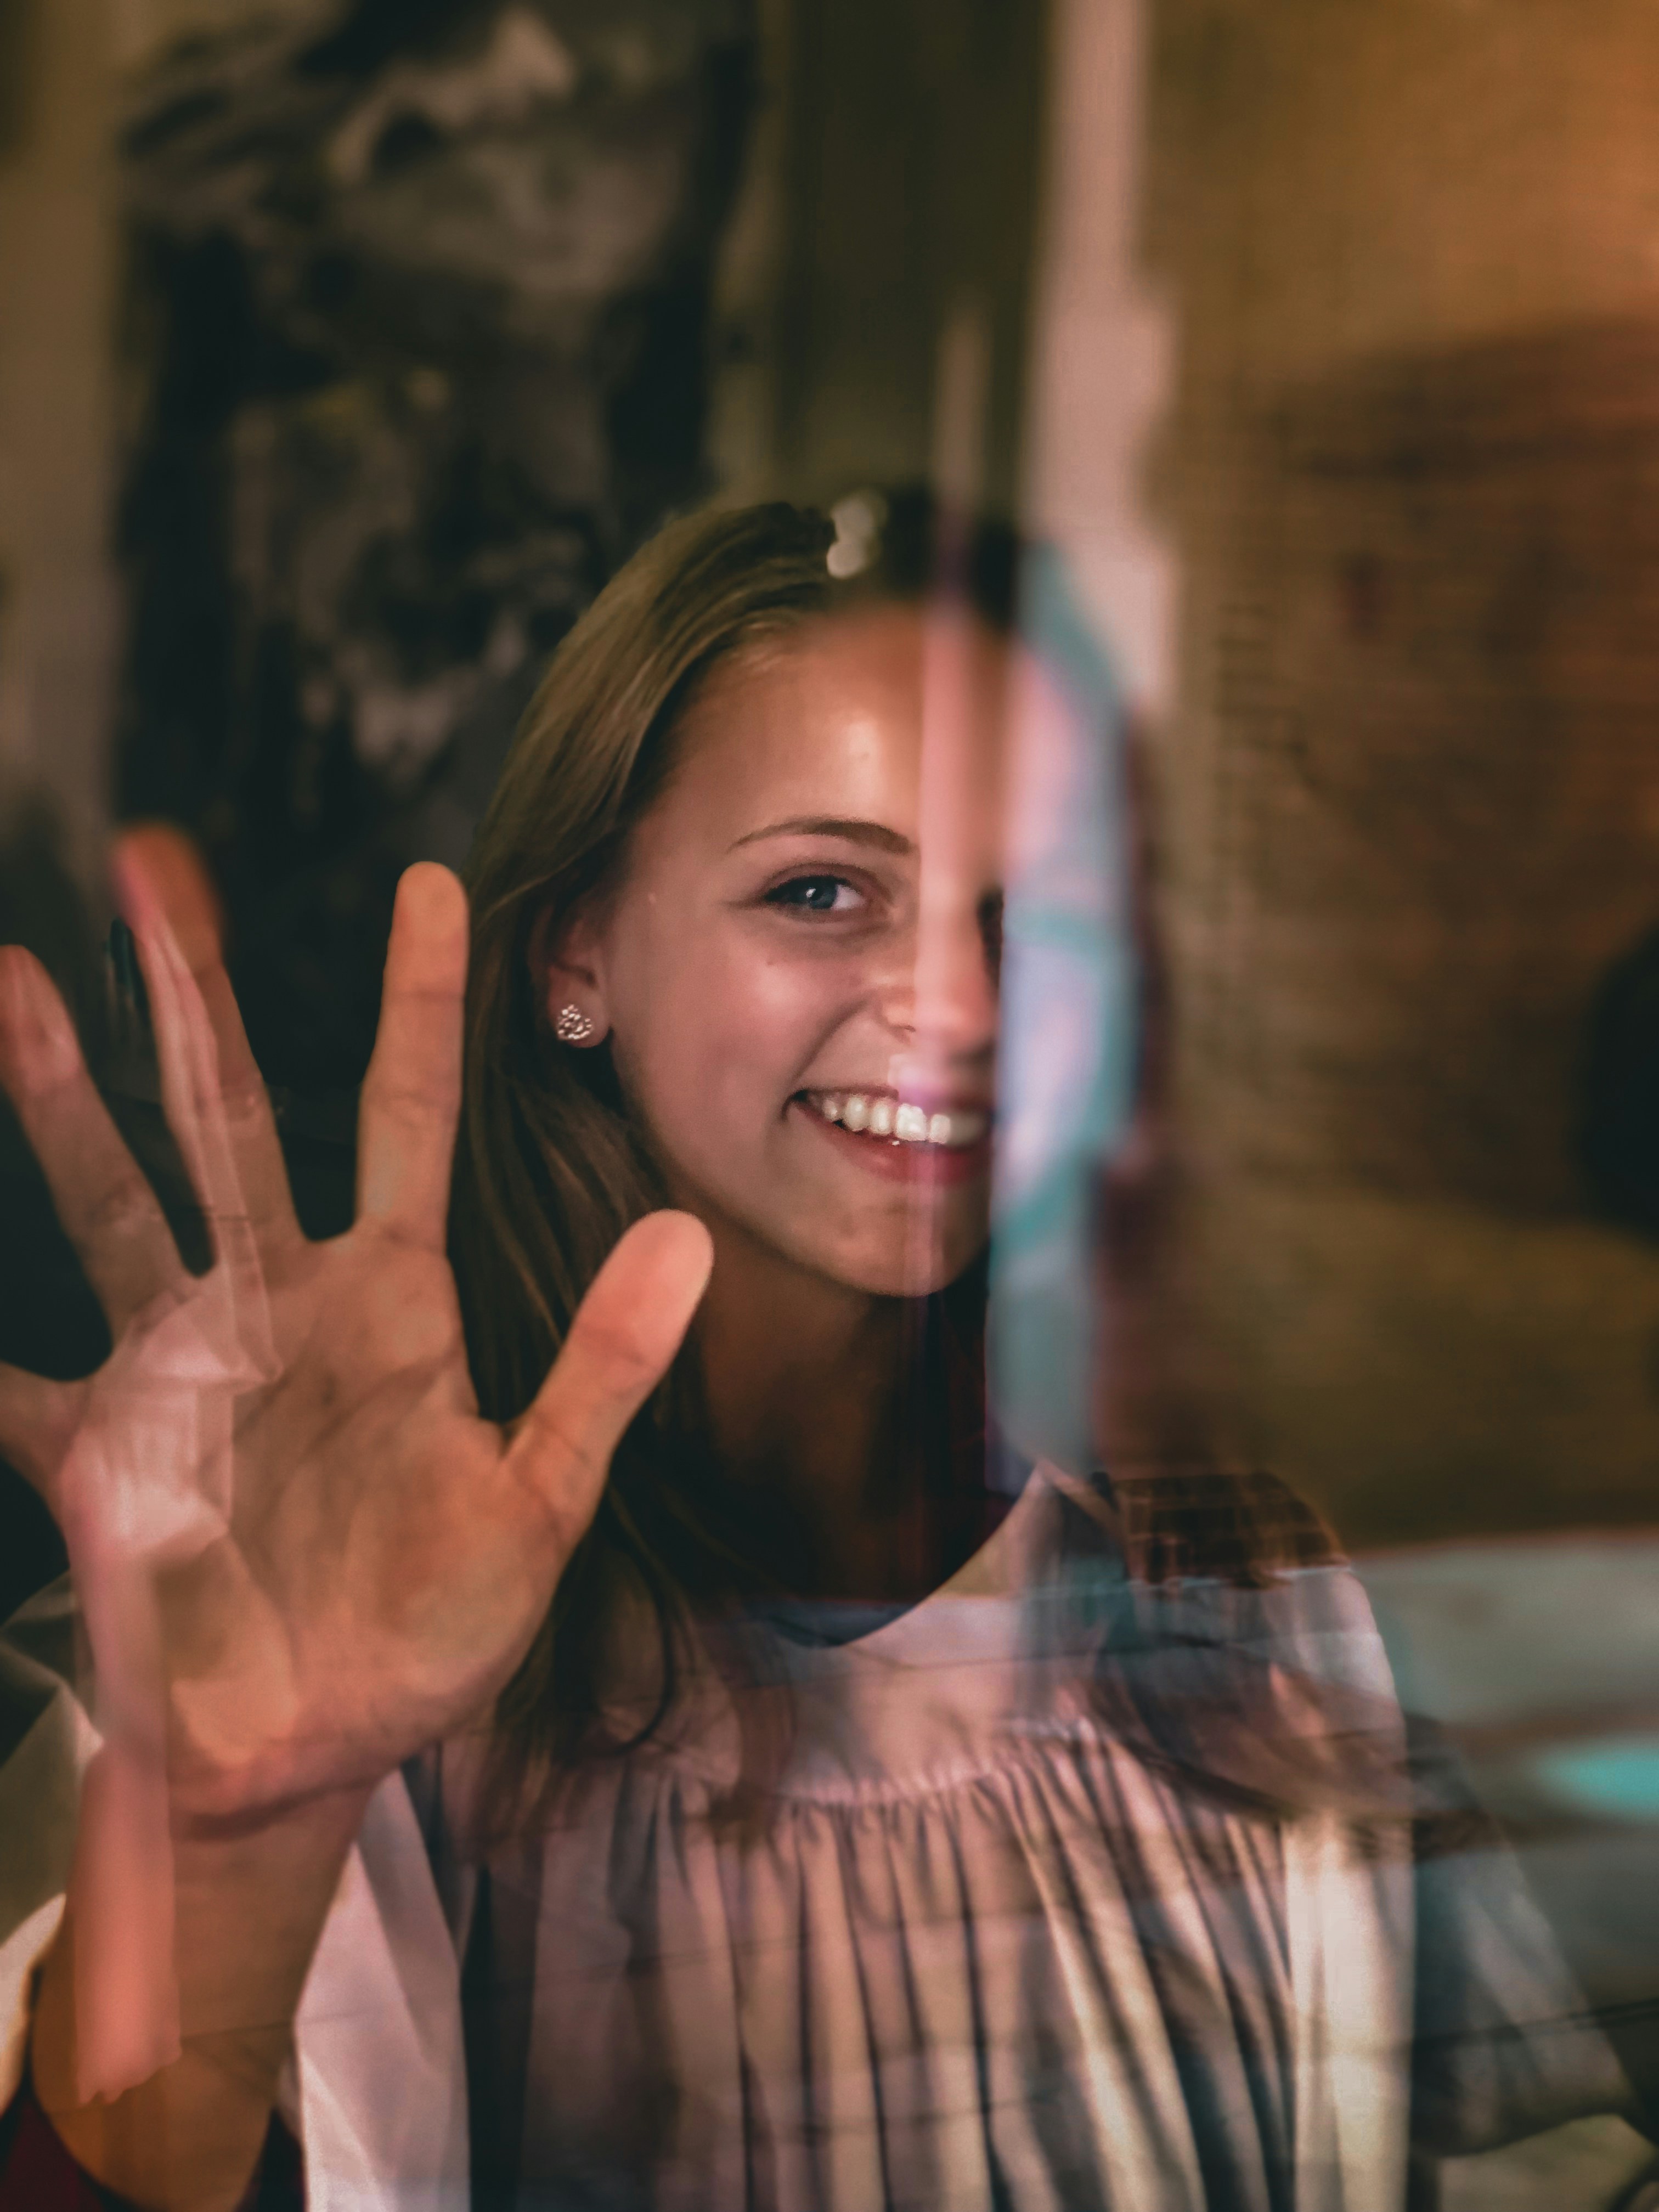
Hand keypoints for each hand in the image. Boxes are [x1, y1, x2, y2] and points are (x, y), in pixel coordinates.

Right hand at [0, 856, 711, 1825]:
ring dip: (60, 1097)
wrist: (308, 1755)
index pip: (406, 1119)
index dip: (418, 1003)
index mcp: (390, 1306)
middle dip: (193, 996)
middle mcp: (274, 1304)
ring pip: (109, 1197)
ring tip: (19, 982)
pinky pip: (4, 1381)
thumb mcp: (536, 1506)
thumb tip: (689, 1236)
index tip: (431, 884)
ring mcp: (174, 1364)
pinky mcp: (90, 1447)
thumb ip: (601, 1370)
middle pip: (229, 1118)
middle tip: (157, 865)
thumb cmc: (428, 1637)